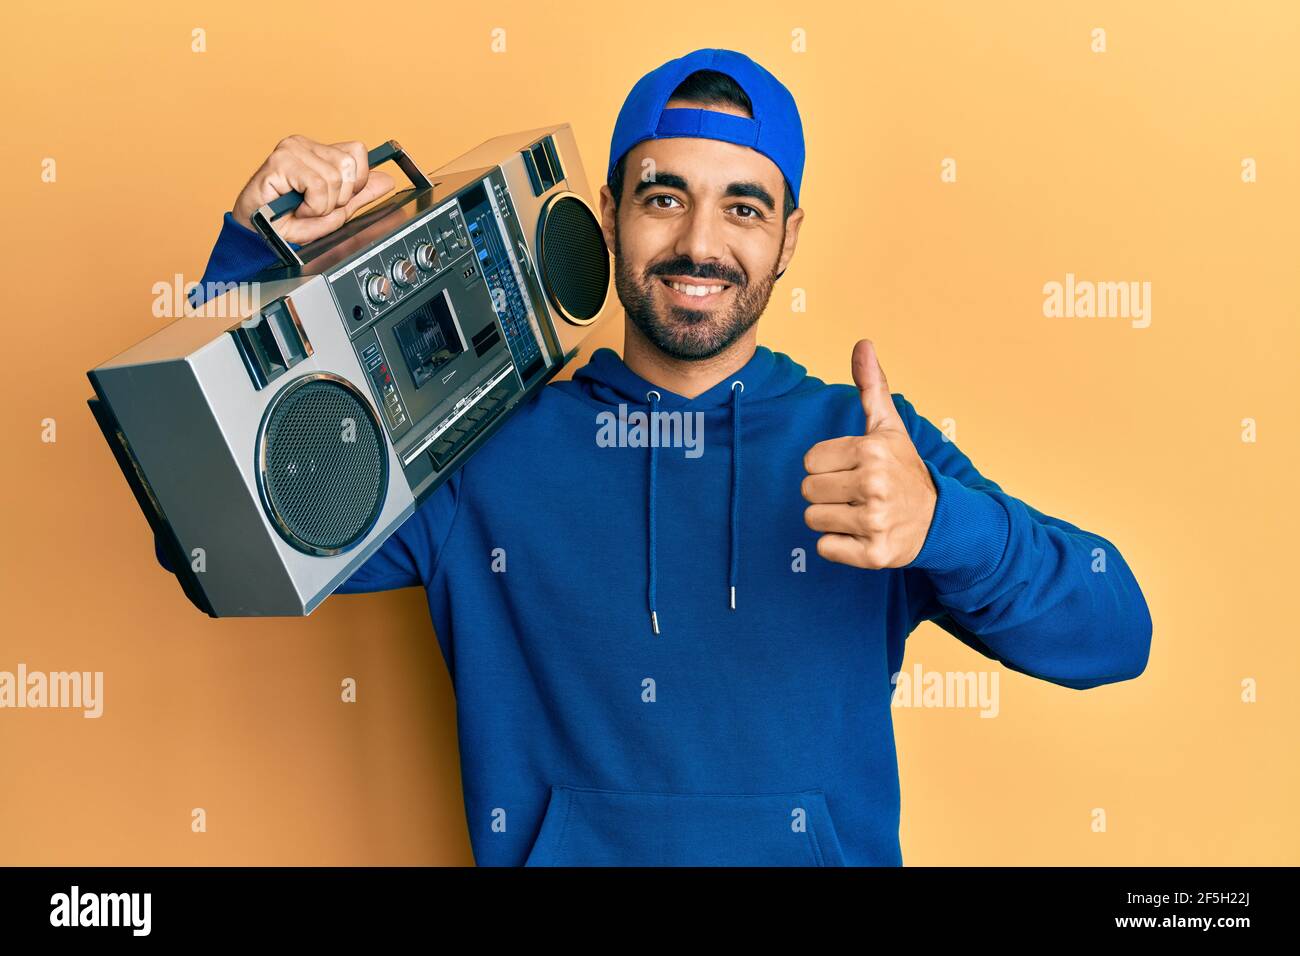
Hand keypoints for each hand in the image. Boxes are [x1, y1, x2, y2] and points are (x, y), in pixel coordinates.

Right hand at [231, 135, 395, 244]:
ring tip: (304, 209)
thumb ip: (360, 195)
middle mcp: (305, 145)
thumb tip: (387, 181)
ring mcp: (291, 150)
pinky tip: (297, 209)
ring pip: (336, 179)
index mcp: (318, 151)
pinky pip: (319, 187)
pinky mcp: (281, 161)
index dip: (357, 181)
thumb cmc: (289, 220)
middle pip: (350, 166)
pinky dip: (313, 207)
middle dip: (340, 198)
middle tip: (316, 207)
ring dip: (324, 206)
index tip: (339, 198)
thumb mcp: (333, 209)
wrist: (257, 233)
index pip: (358, 152)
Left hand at [801, 339, 937, 568]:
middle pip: (807, 490)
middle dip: (827, 493)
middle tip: (855, 494)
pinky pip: (826, 548)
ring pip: (813, 519)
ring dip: (831, 519)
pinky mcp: (874, 555)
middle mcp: (874, 485)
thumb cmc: (904, 469)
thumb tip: (863, 343)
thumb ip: (871, 386)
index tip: (852, 470)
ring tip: (859, 513)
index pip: (809, 461)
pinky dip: (839, 546)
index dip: (827, 466)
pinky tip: (862, 535)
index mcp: (871, 451)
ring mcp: (875, 521)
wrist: (940, 519)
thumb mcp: (889, 427)